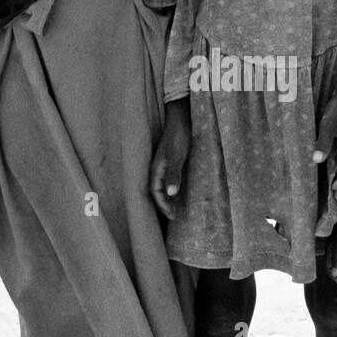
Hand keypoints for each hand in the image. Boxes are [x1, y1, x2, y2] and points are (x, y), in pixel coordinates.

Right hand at [150, 102, 190, 217]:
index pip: (155, 192)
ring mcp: (162, 165)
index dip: (162, 205)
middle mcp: (156, 169)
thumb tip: (171, 194)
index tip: (172, 215)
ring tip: (175, 209)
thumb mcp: (177, 157)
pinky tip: (178, 192)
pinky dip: (171, 189)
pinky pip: (167, 180)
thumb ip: (173, 174)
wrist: (181, 120)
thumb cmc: (179, 137)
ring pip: (161, 186)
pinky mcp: (169, 162)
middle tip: (173, 216)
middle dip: (163, 205)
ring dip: (166, 198)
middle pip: (155, 191)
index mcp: (156, 169)